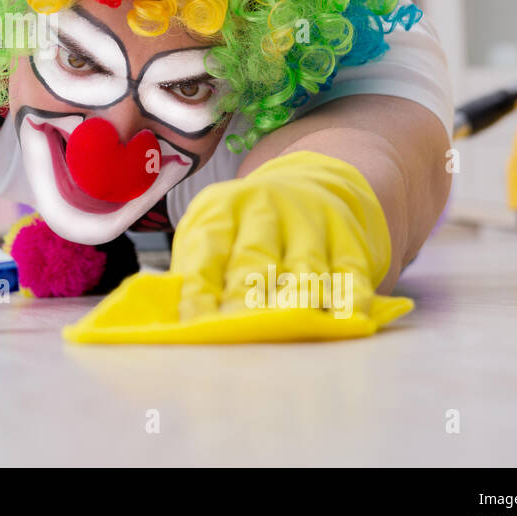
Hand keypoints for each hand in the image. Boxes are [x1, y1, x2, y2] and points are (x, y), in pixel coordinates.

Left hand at [64, 152, 412, 343]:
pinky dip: (349, 298)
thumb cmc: (247, 225)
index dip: (198, 292)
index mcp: (221, 210)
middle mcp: (264, 210)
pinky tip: (345, 321)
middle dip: (243, 301)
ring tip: (286, 333)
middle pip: (253, 261)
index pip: (205, 253)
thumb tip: (167, 320)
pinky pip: (350, 272)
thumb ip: (193, 272)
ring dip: (295, 303)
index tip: (192, 327)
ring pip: (303, 269)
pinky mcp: (349, 238)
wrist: (314, 181)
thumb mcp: (212, 231)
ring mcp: (310, 223)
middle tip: (235, 334)